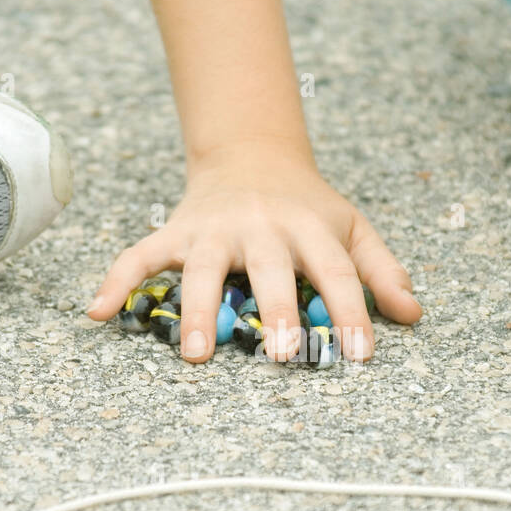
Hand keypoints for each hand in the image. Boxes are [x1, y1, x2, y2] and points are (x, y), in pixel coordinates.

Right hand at [87, 145, 421, 361]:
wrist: (253, 154)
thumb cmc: (309, 207)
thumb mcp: (352, 229)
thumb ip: (380, 271)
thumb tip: (414, 315)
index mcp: (309, 227)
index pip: (336, 272)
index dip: (351, 311)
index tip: (359, 355)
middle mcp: (261, 227)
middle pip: (269, 269)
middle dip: (274, 311)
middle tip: (279, 355)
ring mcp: (214, 230)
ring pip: (203, 269)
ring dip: (198, 311)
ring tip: (196, 356)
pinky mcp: (176, 233)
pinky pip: (140, 256)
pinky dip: (117, 281)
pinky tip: (97, 313)